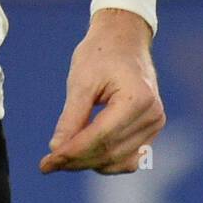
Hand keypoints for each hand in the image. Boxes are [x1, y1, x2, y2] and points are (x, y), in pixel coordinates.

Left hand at [39, 8, 165, 174]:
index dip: (72, 153)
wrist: (123, 38)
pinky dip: (106, 160)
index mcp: (137, 98)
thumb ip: (71, 117)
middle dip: (77, 161)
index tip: (46, 163)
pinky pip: (129, 157)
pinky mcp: (152, 129)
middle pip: (110, 152)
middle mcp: (152, 115)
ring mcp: (156, 123)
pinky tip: (83, 155)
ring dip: (90, 163)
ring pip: (119, 160)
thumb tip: (56, 149)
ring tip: (62, 158)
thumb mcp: (81, 80)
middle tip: (48, 164)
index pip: (101, 137)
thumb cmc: (101, 53)